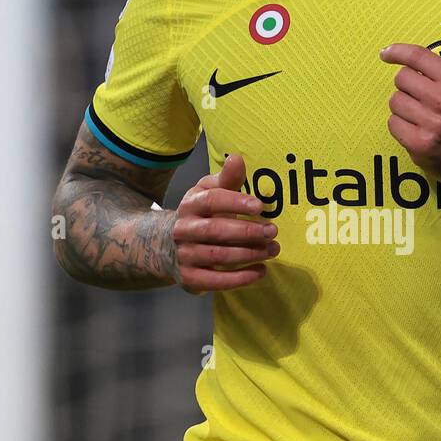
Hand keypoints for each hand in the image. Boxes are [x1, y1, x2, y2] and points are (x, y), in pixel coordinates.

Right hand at [168, 153, 278, 293]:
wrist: (168, 245)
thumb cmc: (200, 215)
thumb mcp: (209, 193)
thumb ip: (227, 179)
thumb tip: (238, 158)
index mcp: (190, 205)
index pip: (210, 201)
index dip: (235, 202)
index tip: (260, 206)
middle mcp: (183, 230)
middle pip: (215, 230)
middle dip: (247, 231)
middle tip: (272, 231)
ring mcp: (185, 255)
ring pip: (218, 256)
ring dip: (249, 254)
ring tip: (273, 250)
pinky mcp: (190, 278)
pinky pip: (215, 281)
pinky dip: (240, 278)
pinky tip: (261, 271)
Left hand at [380, 17, 440, 187]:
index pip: (417, 57)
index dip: (397, 52)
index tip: (386, 53)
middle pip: (402, 79)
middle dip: (408, 84)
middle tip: (422, 94)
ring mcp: (431, 124)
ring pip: (395, 101)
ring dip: (403, 105)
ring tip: (421, 112)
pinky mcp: (420, 144)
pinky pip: (393, 123)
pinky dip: (400, 124)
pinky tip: (416, 127)